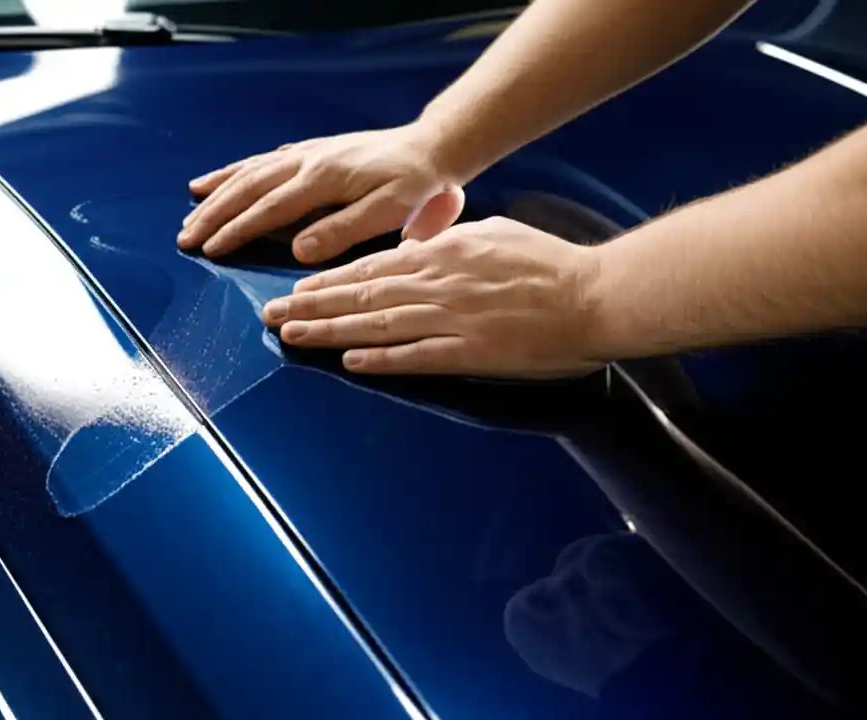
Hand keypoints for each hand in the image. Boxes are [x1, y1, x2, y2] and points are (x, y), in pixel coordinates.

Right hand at [178, 124, 465, 262]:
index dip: (236, 230)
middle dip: (213, 213)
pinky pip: (263, 161)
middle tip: (185, 238)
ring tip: (189, 207)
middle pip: (248, 187)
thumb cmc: (417, 185)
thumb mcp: (390, 211)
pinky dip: (236, 170)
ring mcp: (307, 153)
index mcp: (322, 178)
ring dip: (217, 191)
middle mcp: (307, 160)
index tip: (210, 250)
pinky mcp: (311, 151)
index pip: (268, 208)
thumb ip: (343, 230)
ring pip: (250, 171)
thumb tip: (298, 250)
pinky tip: (219, 179)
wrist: (433, 146)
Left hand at [261, 217, 607, 377]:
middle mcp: (439, 282)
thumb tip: (416, 247)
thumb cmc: (549, 265)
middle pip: (362, 293)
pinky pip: (416, 355)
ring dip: (329, 330)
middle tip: (270, 314)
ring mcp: (453, 318)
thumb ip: (449, 240)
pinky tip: (349, 360)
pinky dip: (380, 358)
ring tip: (291, 335)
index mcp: (444, 251)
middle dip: (311, 304)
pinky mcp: (471, 351)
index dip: (330, 279)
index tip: (297, 288)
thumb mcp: (493, 235)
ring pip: (376, 322)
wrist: (596, 295)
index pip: (373, 265)